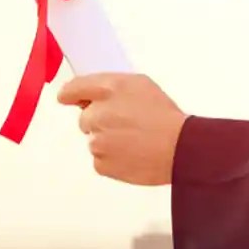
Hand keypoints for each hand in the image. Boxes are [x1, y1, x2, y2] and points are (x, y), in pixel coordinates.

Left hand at [56, 73, 187, 185]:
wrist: (180, 148)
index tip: (67, 98)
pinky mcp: (101, 163)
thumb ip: (111, 86)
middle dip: (99, 121)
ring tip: (135, 140)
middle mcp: (98, 114)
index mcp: (108, 89)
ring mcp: (97, 141)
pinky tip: (133, 154)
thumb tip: (92, 94)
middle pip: (85, 118)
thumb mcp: (141, 85)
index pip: (73, 88)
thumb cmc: (166, 117)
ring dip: (108, 141)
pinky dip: (113, 159)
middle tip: (126, 124)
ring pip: (94, 140)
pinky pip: (100, 160)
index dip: (70, 94)